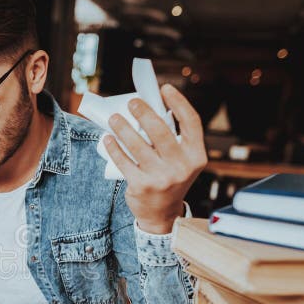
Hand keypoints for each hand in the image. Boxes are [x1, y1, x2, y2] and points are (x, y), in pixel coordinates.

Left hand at [104, 84, 206, 233]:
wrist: (162, 214)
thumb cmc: (169, 178)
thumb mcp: (181, 161)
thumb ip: (172, 140)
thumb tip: (147, 110)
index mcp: (196, 156)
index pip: (192, 122)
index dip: (179, 102)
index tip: (164, 88)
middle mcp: (182, 167)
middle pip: (161, 131)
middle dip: (144, 112)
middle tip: (132, 102)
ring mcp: (162, 178)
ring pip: (138, 145)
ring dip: (123, 127)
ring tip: (114, 118)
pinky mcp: (142, 186)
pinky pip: (124, 161)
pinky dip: (113, 148)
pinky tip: (108, 138)